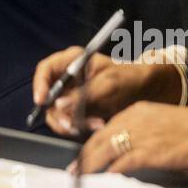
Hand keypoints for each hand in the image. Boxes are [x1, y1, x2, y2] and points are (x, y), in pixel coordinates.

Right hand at [33, 48, 182, 136]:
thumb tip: (59, 105)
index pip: (45, 70)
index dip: (39, 85)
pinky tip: (98, 125)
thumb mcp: (109, 82)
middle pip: (47, 96)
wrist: (147, 91)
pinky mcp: (77, 110)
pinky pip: (70, 122)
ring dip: (71, 123)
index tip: (41, 101)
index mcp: (72, 61)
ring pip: (57, 113)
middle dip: (57, 113)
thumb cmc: (130, 77)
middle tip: (71, 125)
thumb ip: (84, 94)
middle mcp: (68, 78)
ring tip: (95, 124)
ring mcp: (71, 95)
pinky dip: (81, 127)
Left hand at [73, 102, 187, 174]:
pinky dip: (110, 171)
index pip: (106, 126)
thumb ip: (140, 129)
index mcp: (137, 110)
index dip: (92, 141)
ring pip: (105, 150)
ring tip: (81, 175)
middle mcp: (134, 120)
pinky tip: (105, 178)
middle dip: (85, 153)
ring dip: (90, 164)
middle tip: (75, 167)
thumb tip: (125, 147)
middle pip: (100, 137)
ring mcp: (140, 136)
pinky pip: (121, 163)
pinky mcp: (148, 152)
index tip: (83, 151)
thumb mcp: (160, 121)